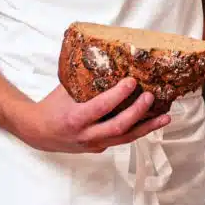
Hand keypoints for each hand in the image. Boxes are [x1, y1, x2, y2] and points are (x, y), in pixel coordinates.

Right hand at [20, 79, 170, 153]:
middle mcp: (86, 135)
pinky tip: (153, 122)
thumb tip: (106, 56)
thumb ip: (84, 79)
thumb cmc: (52, 106)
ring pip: (125, 139)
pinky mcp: (99, 148)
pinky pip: (122, 140)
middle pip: (118, 127)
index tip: (131, 81)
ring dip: (147, 127)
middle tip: (149, 96)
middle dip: (137, 112)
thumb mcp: (64, 89)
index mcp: (75, 118)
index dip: (118, 95)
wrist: (38, 132)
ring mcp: (94, 144)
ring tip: (166, 116)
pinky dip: (139, 130)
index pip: (101, 107)